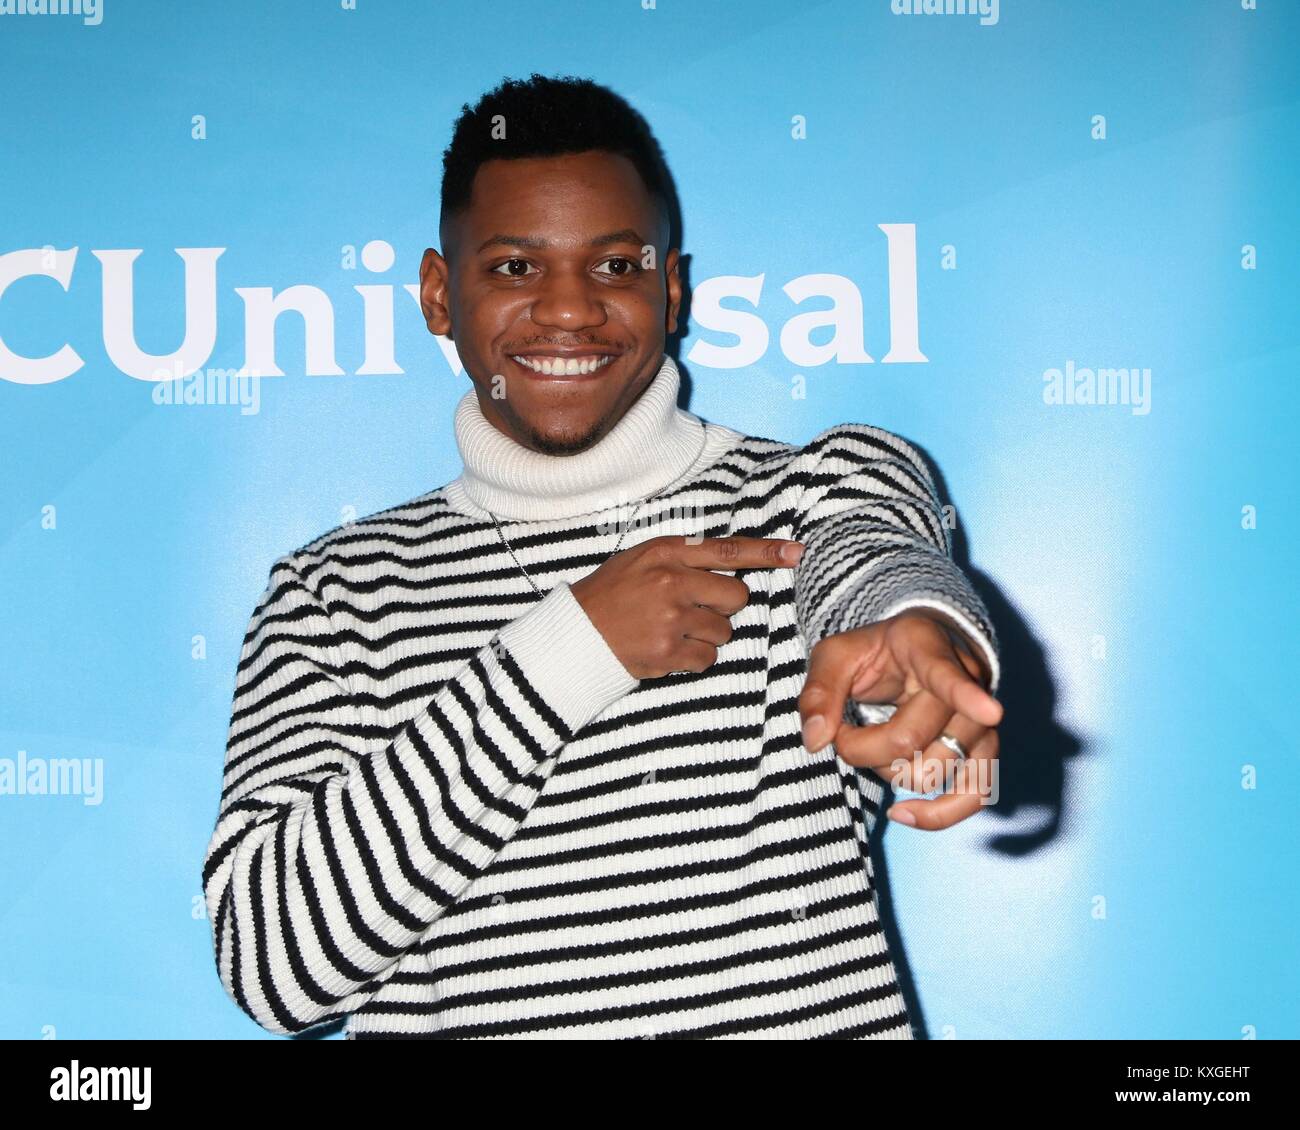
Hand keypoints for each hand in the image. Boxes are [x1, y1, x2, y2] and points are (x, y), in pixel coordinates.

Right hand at [572, 535, 804, 679]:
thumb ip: (682, 557)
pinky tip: (668, 650)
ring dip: (706, 636)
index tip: (798, 553)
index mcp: (665, 553)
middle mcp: (671, 581)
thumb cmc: (611, 595)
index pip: (728, 549)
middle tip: (692, 611)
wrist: (575, 633)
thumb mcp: (640, 560)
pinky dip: (694, 659)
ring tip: (671, 631)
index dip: (767, 551)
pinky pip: (708, 659)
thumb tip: (731, 562)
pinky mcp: (667, 651)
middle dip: (723, 608)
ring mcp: (670, 617)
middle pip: (736, 597)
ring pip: (724, 632)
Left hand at [798, 610, 1002, 829]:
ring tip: (874, 746)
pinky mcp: (983, 752)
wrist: (920, 647)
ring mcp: (981, 721)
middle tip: (843, 729)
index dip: (967, 696)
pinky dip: (937, 815)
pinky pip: (974, 797)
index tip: (990, 712)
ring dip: (888, 772)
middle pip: (912, 740)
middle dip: (862, 747)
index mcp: (928, 649)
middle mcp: (968, 684)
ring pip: (933, 773)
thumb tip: (816, 741)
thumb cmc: (875, 651)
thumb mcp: (836, 654)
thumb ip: (820, 690)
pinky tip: (900, 814)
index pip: (947, 676)